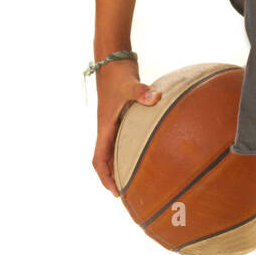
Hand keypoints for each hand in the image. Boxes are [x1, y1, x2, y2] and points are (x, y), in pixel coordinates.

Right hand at [92, 60, 162, 195]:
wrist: (112, 60)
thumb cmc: (118, 74)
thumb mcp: (129, 84)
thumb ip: (142, 92)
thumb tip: (156, 97)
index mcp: (105, 127)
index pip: (99, 159)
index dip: (105, 177)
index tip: (115, 192)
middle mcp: (107, 129)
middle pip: (106, 160)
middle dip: (114, 178)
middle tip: (130, 194)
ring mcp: (114, 124)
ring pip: (114, 152)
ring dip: (121, 167)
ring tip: (138, 181)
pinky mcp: (122, 118)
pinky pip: (124, 141)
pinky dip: (131, 151)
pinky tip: (148, 154)